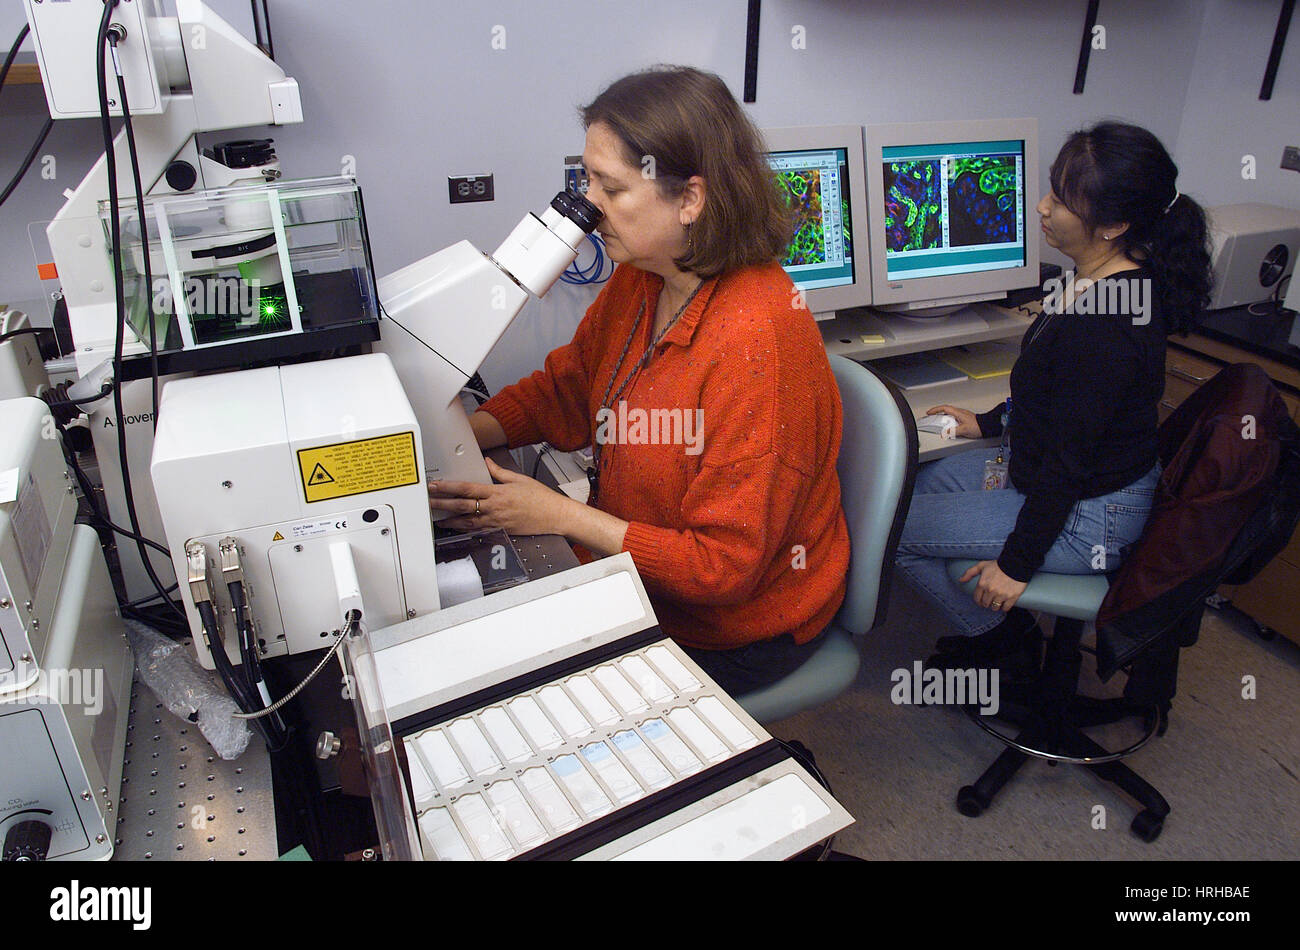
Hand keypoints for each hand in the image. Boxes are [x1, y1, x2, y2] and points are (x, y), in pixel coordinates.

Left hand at [429, 458, 573, 535]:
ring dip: (451, 520)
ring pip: (467, 522)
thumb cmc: (540, 498)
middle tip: (429, 501)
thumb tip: (487, 462)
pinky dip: (465, 529)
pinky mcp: (499, 530)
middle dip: (443, 503)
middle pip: (462, 506)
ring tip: (438, 518)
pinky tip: (457, 528)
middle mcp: (494, 508)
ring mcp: (496, 521)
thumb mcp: (519, 479)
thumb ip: (499, 471)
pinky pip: (478, 530)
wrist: (553, 515)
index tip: (436, 486)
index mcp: (497, 493)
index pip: (467, 489)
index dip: (448, 487)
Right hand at [926, 405, 980, 439]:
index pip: (944, 408)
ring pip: (949, 413)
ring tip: (938, 421)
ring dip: (943, 416)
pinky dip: (948, 419)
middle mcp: (960, 412)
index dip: (935, 410)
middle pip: (945, 410)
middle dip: (937, 412)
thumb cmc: (978, 426)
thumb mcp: (964, 430)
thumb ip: (953, 431)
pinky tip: (948, 425)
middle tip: (931, 416)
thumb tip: (945, 433)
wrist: (987, 426)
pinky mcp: (964, 419)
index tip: (929, 412)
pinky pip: (953, 417)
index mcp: (958, 413)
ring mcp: (962, 415)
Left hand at [959, 560, 1027, 612]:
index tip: (981, 601)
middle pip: (985, 604)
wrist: (1016, 563)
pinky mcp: (1012, 597)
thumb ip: (970, 573)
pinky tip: (1004, 605)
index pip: (977, 598)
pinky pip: (1006, 608)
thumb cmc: (998, 565)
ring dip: (995, 607)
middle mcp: (990, 591)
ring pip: (995, 607)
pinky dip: (1004, 608)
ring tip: (997, 603)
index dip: (978, 601)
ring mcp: (1001, 595)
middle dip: (986, 603)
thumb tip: (960, 580)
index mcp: (982, 584)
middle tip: (989, 601)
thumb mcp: (982, 565)